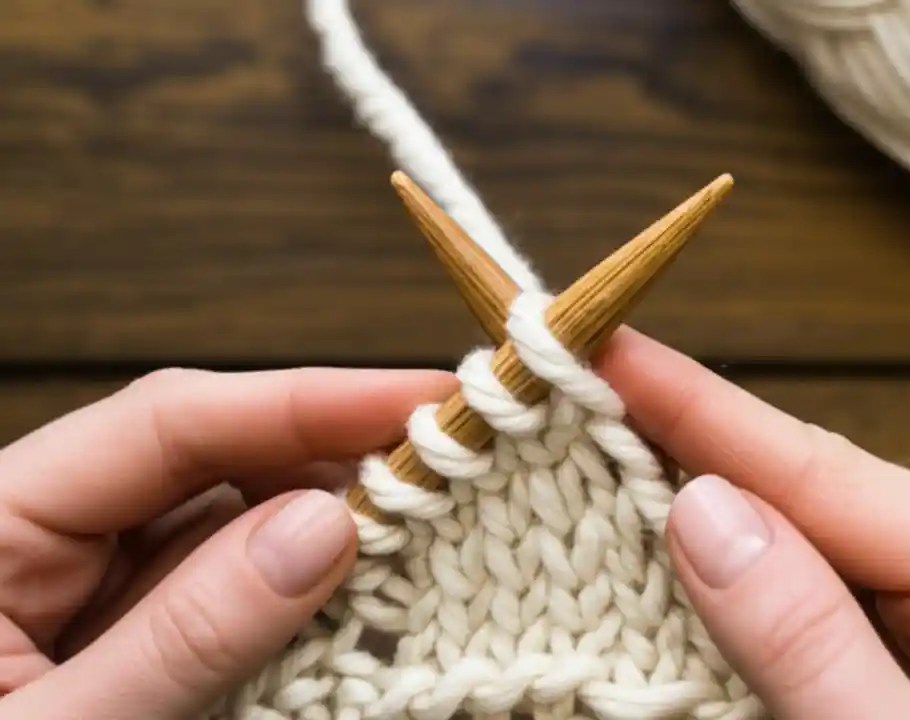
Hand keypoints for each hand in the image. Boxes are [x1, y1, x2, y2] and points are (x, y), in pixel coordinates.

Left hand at [0, 367, 451, 718]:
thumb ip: (184, 636)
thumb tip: (325, 528)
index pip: (167, 423)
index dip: (305, 399)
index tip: (421, 397)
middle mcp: (37, 541)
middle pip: (207, 459)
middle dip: (328, 457)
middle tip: (448, 466)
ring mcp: (81, 595)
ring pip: (225, 526)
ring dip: (323, 529)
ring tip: (423, 533)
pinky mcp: (120, 647)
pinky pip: (219, 597)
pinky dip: (292, 600)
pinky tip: (359, 601)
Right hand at [598, 330, 909, 719]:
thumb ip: (807, 639)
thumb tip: (703, 507)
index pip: (826, 471)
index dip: (702, 407)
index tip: (606, 348)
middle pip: (814, 499)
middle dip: (694, 459)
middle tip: (579, 407)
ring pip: (809, 556)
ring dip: (708, 531)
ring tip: (602, 477)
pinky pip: (822, 614)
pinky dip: (743, 602)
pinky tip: (677, 577)